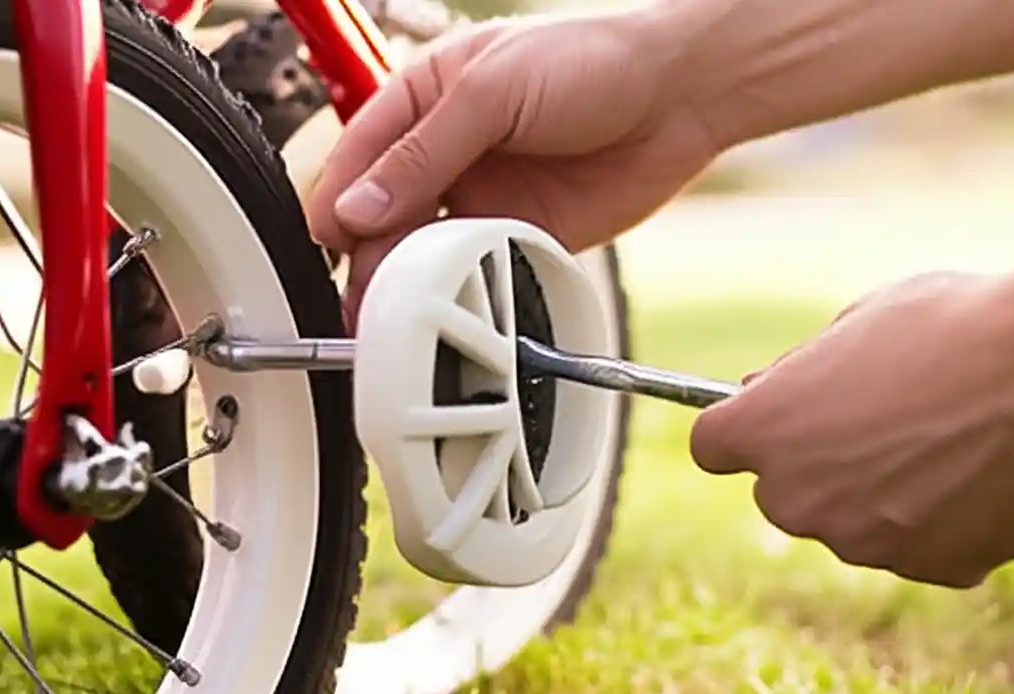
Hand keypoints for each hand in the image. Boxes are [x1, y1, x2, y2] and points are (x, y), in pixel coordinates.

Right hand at [305, 10, 719, 328]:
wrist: (680, 95)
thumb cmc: (592, 59)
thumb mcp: (492, 92)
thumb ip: (423, 153)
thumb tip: (359, 207)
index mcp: (424, 99)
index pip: (357, 157)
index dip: (338, 201)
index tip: (333, 241)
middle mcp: (446, 152)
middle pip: (381, 213)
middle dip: (365, 254)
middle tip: (361, 295)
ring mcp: (482, 197)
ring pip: (423, 250)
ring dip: (406, 283)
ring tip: (394, 313)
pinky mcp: (521, 234)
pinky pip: (477, 270)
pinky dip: (460, 290)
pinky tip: (448, 305)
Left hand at [689, 272, 1013, 587]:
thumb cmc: (955, 328)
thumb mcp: (860, 321)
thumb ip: (807, 370)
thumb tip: (776, 390)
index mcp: (766, 428)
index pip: (713, 446)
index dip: (742, 430)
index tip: (771, 416)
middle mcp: (798, 497)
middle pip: (781, 491)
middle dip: (815, 463)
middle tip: (879, 419)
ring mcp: (861, 542)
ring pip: (853, 521)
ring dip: (880, 492)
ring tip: (947, 436)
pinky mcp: (930, 569)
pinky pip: (920, 545)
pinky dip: (942, 519)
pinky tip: (984, 472)